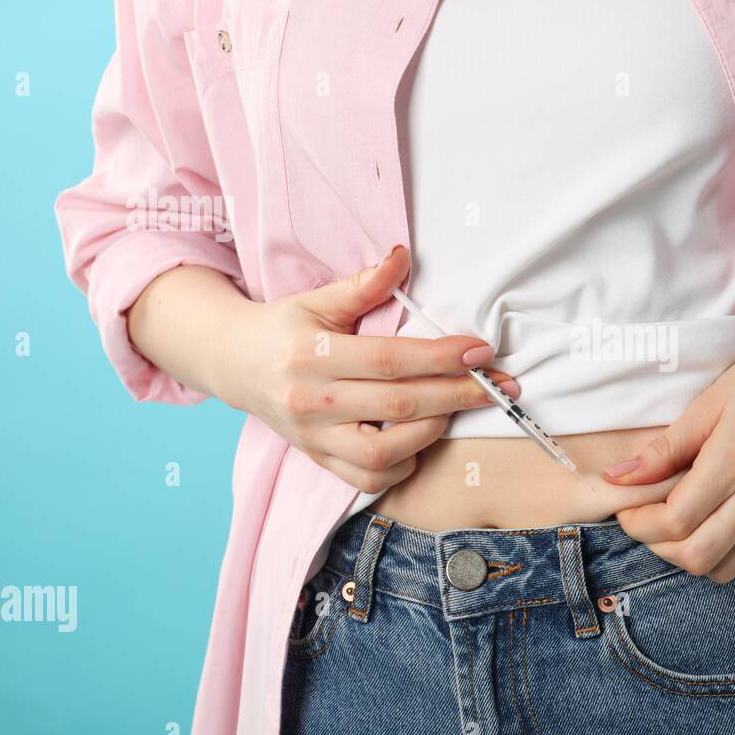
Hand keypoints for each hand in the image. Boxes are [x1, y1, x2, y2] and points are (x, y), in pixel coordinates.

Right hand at [218, 245, 519, 492]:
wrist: (234, 365)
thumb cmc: (284, 328)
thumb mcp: (317, 299)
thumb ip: (362, 284)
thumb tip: (403, 255)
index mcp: (312, 357)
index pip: (390, 360)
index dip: (441, 357)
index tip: (481, 351)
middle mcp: (312, 403)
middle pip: (399, 406)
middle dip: (457, 395)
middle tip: (499, 385)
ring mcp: (314, 439)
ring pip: (384, 454)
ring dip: (431, 432)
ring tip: (455, 408)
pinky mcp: (318, 461)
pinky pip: (368, 479)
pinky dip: (401, 465)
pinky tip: (418, 440)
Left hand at [602, 297, 734, 582]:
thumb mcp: (710, 401)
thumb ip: (665, 447)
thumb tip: (618, 477)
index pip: (675, 521)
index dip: (638, 523)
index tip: (625, 507)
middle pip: (695, 556)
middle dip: (656, 545)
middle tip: (644, 518)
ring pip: (720, 568)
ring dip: (686, 553)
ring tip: (673, 521)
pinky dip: (715, 551)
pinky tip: (705, 520)